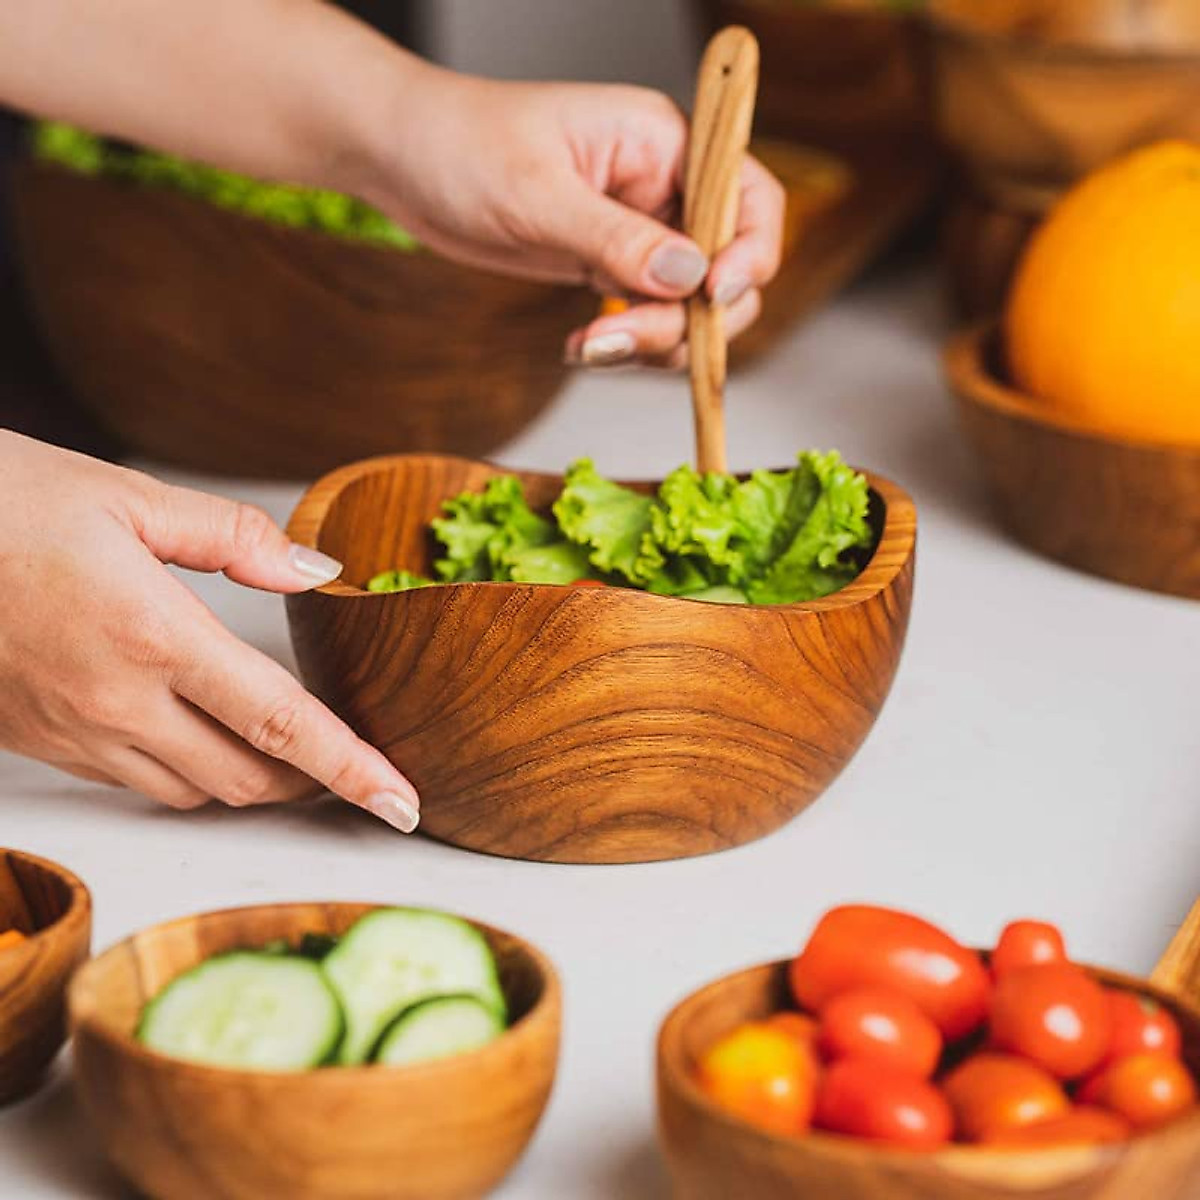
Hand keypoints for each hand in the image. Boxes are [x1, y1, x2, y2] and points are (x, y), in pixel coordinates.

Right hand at [0, 433, 419, 831]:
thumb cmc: (4, 502)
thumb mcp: (130, 496)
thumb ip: (235, 539)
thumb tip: (315, 570)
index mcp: (154, 635)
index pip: (281, 722)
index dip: (353, 769)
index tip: (404, 803)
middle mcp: (116, 701)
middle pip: (248, 777)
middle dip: (313, 781)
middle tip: (355, 763)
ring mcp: (75, 732)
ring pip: (195, 792)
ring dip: (253, 779)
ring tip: (289, 752)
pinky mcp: (42, 743)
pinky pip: (140, 782)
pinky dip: (191, 771)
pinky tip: (202, 736)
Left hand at [365, 73, 784, 368]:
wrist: (403, 161)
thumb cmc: (460, 146)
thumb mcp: (538, 195)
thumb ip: (617, 238)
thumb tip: (689, 276)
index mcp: (662, 142)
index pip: (747, 198)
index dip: (749, 253)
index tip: (712, 296)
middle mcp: (663, 186)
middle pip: (725, 267)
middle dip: (687, 317)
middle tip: (622, 339)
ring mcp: (638, 229)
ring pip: (687, 305)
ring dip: (652, 341)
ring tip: (589, 347)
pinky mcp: (609, 263)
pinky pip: (646, 316)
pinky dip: (625, 344)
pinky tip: (580, 346)